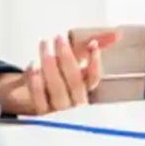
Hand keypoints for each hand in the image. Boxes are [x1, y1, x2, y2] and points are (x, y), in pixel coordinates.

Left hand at [0, 31, 119, 115]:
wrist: (27, 91)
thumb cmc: (56, 71)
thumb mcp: (73, 54)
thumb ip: (93, 43)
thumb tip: (117, 34)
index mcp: (85, 86)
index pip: (94, 78)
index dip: (95, 62)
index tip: (92, 44)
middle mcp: (74, 99)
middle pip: (75, 82)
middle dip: (67, 58)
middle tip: (58, 39)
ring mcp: (58, 107)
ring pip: (58, 90)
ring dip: (50, 66)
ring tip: (44, 46)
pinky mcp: (41, 111)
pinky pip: (39, 99)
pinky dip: (35, 83)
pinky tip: (33, 66)